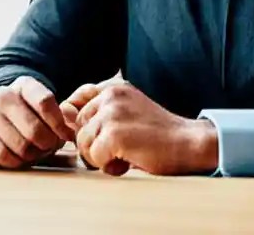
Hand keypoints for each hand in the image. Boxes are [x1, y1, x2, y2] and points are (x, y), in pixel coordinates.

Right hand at [0, 76, 75, 168]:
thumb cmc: (28, 115)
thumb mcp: (44, 107)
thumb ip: (62, 115)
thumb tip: (72, 127)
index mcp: (24, 85)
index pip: (45, 102)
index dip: (59, 124)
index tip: (65, 135)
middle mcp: (4, 96)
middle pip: (35, 129)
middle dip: (47, 144)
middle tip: (48, 146)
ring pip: (21, 146)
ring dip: (33, 154)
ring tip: (34, 150)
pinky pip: (5, 157)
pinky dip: (17, 162)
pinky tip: (19, 155)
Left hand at [71, 81, 217, 175]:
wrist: (188, 143)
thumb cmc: (159, 134)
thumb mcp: (129, 112)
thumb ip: (101, 111)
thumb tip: (65, 120)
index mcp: (114, 88)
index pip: (76, 98)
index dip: (77, 121)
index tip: (92, 135)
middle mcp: (111, 96)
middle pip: (78, 126)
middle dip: (92, 143)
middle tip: (117, 151)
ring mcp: (112, 114)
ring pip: (83, 143)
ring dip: (100, 157)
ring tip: (124, 156)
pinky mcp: (115, 135)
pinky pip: (94, 157)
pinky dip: (108, 167)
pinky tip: (127, 163)